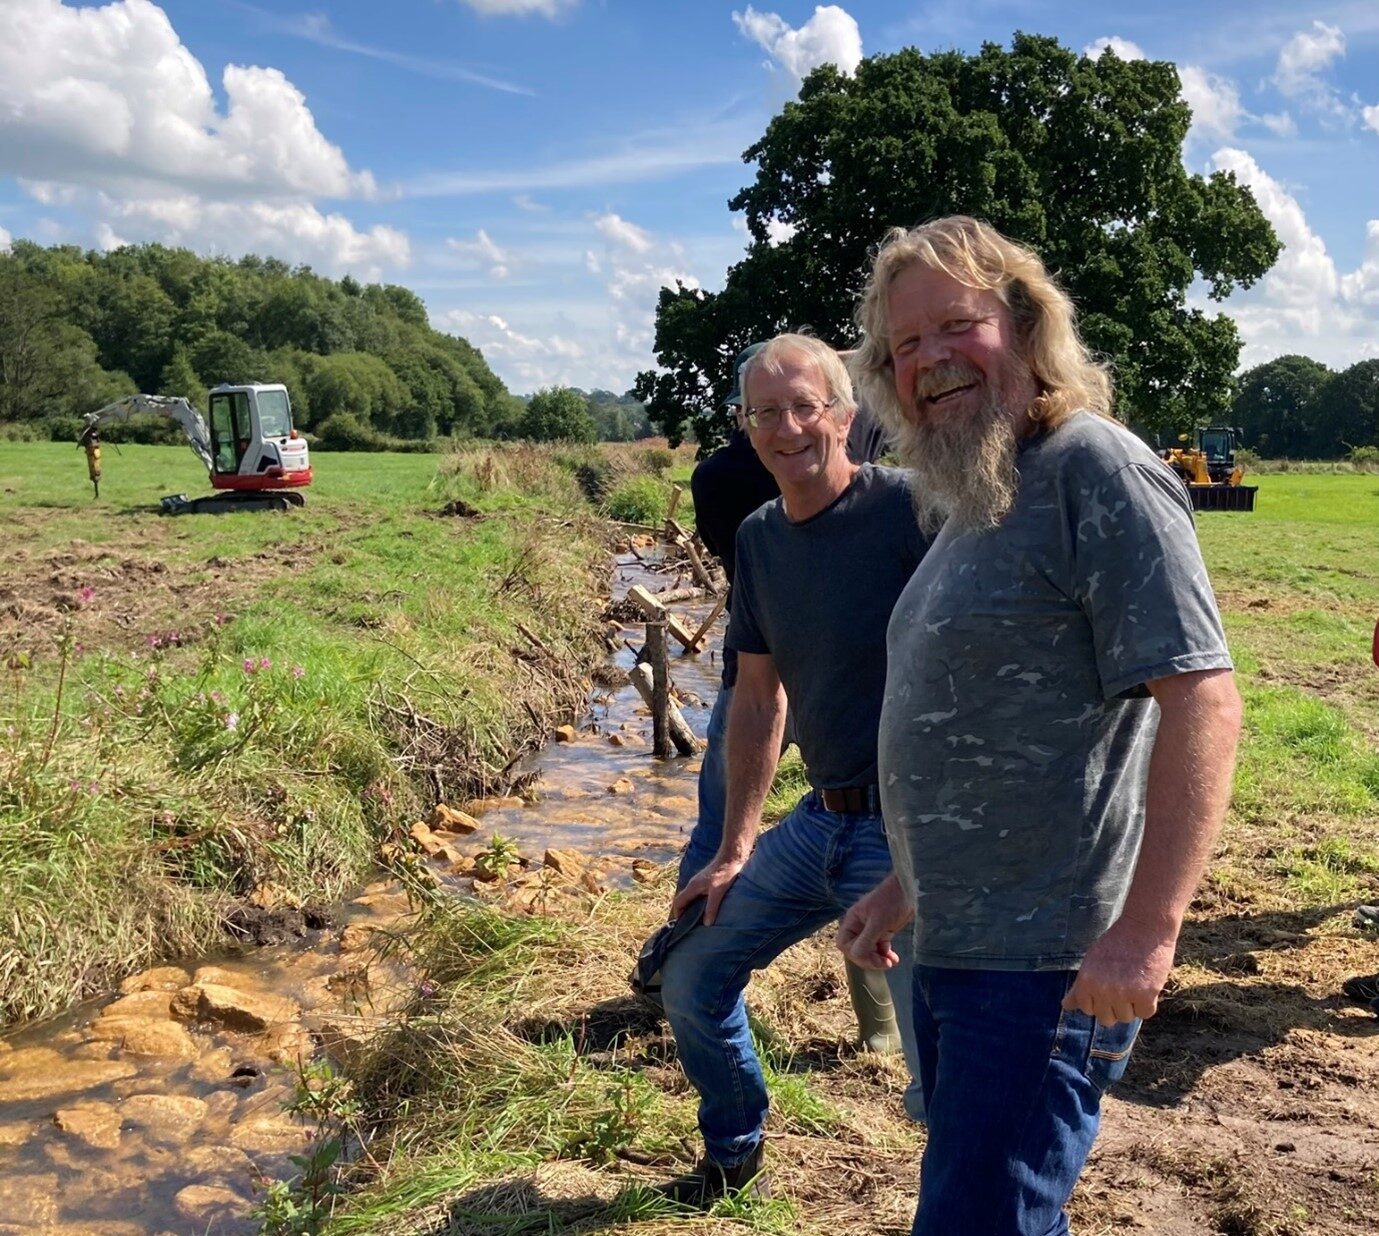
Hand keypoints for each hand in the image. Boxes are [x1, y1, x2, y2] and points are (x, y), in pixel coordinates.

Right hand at [671, 854, 746, 925]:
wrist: (732, 856)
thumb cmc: (725, 872)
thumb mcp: (718, 892)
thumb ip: (711, 908)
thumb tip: (706, 924)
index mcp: (692, 887)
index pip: (678, 902)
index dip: (677, 914)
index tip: (681, 926)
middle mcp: (693, 884)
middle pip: (683, 900)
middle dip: (684, 913)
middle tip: (690, 926)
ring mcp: (700, 882)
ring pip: (691, 898)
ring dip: (692, 908)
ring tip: (698, 920)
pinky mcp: (707, 882)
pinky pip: (698, 895)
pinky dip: (699, 903)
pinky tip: (708, 909)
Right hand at [836, 876, 912, 969]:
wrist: (910, 890)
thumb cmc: (891, 901)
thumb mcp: (878, 921)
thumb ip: (866, 940)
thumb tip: (856, 956)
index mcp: (852, 920)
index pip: (844, 943)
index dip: (854, 954)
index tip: (869, 956)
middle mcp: (859, 926)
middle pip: (856, 950)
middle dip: (868, 959)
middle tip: (884, 964)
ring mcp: (872, 930)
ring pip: (869, 951)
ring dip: (878, 959)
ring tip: (890, 963)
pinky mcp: (884, 932)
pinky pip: (880, 948)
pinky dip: (886, 955)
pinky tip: (894, 959)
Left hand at [1062, 919, 1177, 1025]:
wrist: (1144, 927)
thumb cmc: (1116, 943)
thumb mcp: (1091, 961)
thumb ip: (1079, 987)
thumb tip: (1065, 1006)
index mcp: (1086, 980)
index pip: (1087, 1009)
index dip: (1097, 1001)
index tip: (1106, 988)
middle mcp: (1102, 989)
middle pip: (1106, 1019)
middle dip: (1114, 1007)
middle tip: (1121, 986)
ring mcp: (1124, 994)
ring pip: (1126, 1018)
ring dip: (1131, 1005)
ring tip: (1134, 983)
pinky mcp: (1146, 995)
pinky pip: (1145, 1013)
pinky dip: (1147, 1003)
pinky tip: (1146, 984)